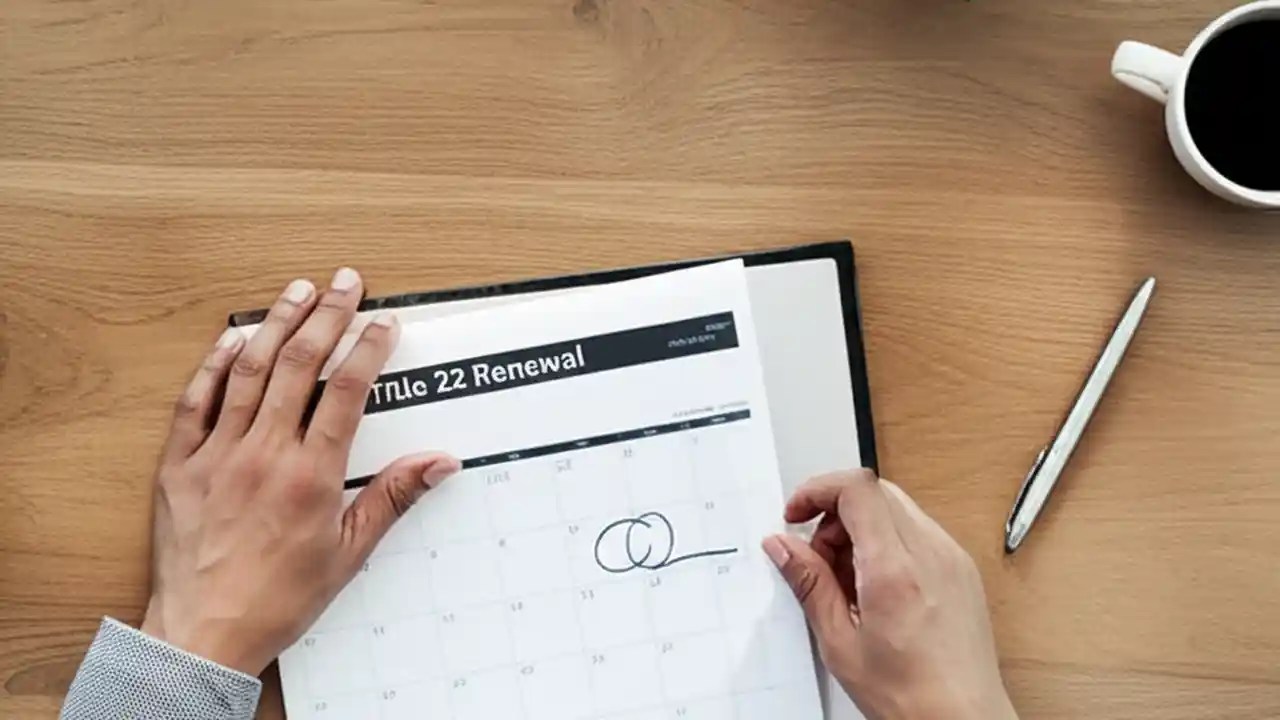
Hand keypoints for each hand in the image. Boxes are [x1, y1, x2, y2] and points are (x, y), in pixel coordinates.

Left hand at [140, 269, 458, 675]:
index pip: (346, 392)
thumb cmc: (278, 599)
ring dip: (276, 324)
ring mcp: (217, 455)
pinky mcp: (179, 465)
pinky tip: (234, 339)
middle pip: (300, 366)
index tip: (382, 323)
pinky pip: (195, 401)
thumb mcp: (349, 553)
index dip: (367, 350)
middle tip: (345, 282)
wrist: (205, 633)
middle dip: (328, 317)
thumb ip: (392, 498)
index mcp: (311, 476)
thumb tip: (438, 463)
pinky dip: (214, 365)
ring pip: (249, 372)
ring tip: (298, 291)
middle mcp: (264, 455)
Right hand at [763, 470, 1015, 719]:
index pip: (856, 489)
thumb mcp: (840, 643)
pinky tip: (875, 586)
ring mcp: (951, 557)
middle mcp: (931, 553)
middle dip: (834, 512)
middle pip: (874, 491)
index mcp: (895, 571)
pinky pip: (916, 530)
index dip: (817, 490)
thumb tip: (783, 547)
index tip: (796, 515)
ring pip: (895, 507)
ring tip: (847, 581)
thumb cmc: (910, 695)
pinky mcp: (961, 567)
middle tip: (818, 557)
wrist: (963, 719)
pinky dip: (886, 541)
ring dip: (860, 527)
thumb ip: (809, 584)